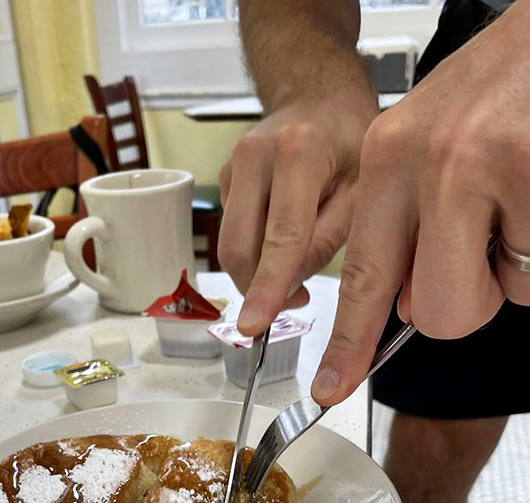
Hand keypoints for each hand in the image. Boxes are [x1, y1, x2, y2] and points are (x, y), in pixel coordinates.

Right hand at [218, 96, 375, 334]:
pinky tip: (282, 239)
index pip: (280, 238)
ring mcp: (232, 168)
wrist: (318, 94)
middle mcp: (254, 157)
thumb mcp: (363, 186)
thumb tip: (293, 283)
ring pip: (231, 246)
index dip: (267, 287)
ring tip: (295, 268)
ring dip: (258, 271)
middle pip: (239, 248)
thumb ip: (330, 238)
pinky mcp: (224, 181)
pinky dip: (256, 251)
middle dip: (257, 288)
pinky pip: (233, 233)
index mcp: (298, 153)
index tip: (254, 324)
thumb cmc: (349, 136)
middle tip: (292, 300)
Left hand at [312, 3, 529, 405]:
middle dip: (466, 304)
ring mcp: (484, 168)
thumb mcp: (427, 146)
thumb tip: (408, 305)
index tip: (330, 387)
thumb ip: (406, 226)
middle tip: (487, 254)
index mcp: (386, 160)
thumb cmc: (498, 93)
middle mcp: (427, 164)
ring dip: (510, 272)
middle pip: (434, 312)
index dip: (346, 343)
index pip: (360, 276)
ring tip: (518, 207)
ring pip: (492, 296)